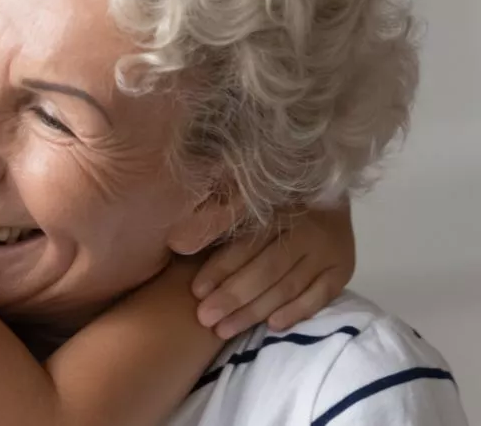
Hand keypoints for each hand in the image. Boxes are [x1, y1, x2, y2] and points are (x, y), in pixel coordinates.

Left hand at [191, 202, 354, 338]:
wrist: (330, 192)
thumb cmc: (276, 202)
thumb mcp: (249, 202)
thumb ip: (220, 223)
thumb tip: (178, 243)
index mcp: (277, 211)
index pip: (246, 245)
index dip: (220, 269)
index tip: (196, 291)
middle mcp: (305, 232)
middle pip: (266, 271)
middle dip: (233, 297)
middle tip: (205, 318)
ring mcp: (327, 252)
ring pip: (288, 287)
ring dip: (255, 311)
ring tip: (225, 330)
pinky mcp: (343, 270)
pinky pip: (319, 297)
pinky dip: (296, 312)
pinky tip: (272, 326)